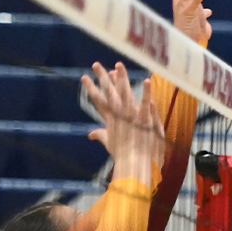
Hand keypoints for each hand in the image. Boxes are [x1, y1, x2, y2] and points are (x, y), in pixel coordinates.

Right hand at [84, 61, 163, 180]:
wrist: (135, 165)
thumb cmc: (123, 158)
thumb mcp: (110, 145)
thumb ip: (101, 136)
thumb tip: (91, 134)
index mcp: (111, 120)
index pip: (99, 101)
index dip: (91, 88)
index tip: (84, 77)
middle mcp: (119, 116)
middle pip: (109, 92)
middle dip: (102, 77)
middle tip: (96, 64)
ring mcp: (132, 117)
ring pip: (126, 93)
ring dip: (122, 78)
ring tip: (118, 65)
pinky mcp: (145, 120)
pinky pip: (146, 103)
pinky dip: (147, 92)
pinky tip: (147, 80)